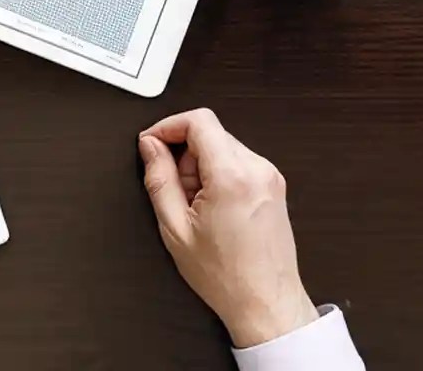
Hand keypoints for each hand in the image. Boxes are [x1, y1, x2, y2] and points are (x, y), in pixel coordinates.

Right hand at [138, 108, 317, 347]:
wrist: (266, 302)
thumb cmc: (225, 274)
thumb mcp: (175, 227)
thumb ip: (159, 179)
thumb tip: (149, 147)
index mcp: (232, 176)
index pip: (198, 120)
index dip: (168, 126)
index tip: (151, 143)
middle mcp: (257, 169)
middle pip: (210, 132)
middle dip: (183, 152)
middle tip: (174, 189)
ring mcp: (269, 177)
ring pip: (222, 146)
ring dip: (199, 165)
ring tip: (195, 204)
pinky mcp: (273, 185)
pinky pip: (237, 162)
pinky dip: (217, 174)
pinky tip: (212, 206)